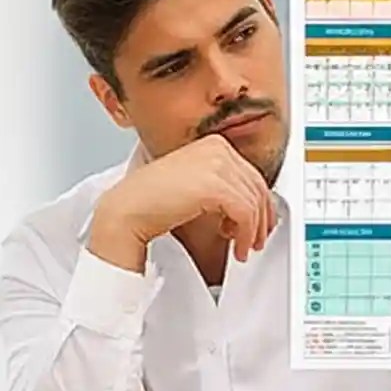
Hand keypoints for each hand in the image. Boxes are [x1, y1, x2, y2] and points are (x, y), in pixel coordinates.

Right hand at [88, 134, 276, 272]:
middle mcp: (217, 149)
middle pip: (258, 186)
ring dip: (253, 231)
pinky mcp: (215, 185)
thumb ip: (218, 186)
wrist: (128, 211)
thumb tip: (245, 205)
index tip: (257, 223)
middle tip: (255, 240)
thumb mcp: (193, 185)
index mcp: (213, 144)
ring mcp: (217, 164)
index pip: (251, 173)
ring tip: (242, 247)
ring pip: (254, 202)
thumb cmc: (151, 202)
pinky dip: (245, 234)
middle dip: (261, 218)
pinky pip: (245, 213)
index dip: (259, 203)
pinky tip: (236, 245)